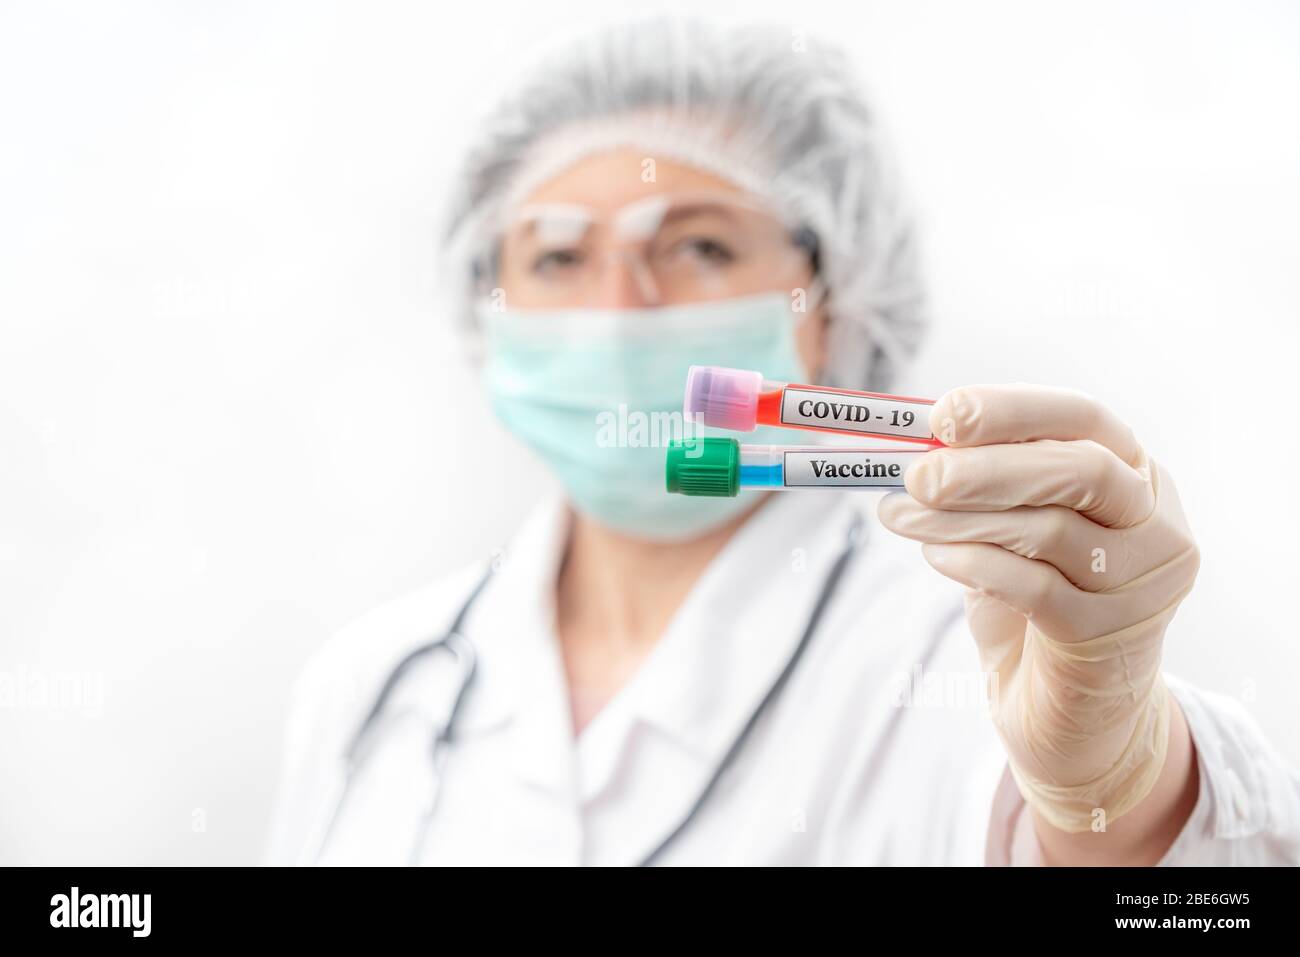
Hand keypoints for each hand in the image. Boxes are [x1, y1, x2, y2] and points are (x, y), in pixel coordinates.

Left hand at [878, 384, 1200, 831]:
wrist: (1075, 717)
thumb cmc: (1034, 604)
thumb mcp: (1013, 531)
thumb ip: (985, 486)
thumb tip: (910, 444)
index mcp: (1136, 475)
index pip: (1086, 418)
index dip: (1016, 409)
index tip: (946, 412)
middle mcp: (1153, 522)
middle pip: (1081, 471)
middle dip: (990, 465)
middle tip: (918, 472)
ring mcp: (1141, 583)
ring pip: (1050, 530)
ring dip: (961, 518)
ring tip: (900, 513)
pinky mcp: (1109, 638)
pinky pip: (1035, 590)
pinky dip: (975, 565)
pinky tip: (934, 556)